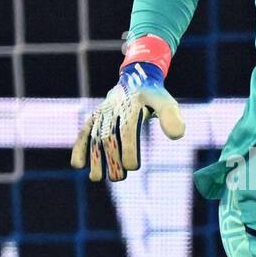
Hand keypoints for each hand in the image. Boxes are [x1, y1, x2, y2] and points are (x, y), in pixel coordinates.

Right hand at [70, 61, 184, 180]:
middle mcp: (113, 109)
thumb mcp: (165, 102)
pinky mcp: (94, 118)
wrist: (136, 79)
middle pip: (110, 136)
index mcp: (131, 105)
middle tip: (118, 178)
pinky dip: (80, 147)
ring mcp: (102, 114)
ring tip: (96, 178)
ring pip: (95, 137)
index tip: (133, 167)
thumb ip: (170, 115)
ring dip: (94, 158)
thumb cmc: (153, 96)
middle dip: (112, 158)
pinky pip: (84, 132)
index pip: (128, 128)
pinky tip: (78, 165)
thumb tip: (177, 135)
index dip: (129, 148)